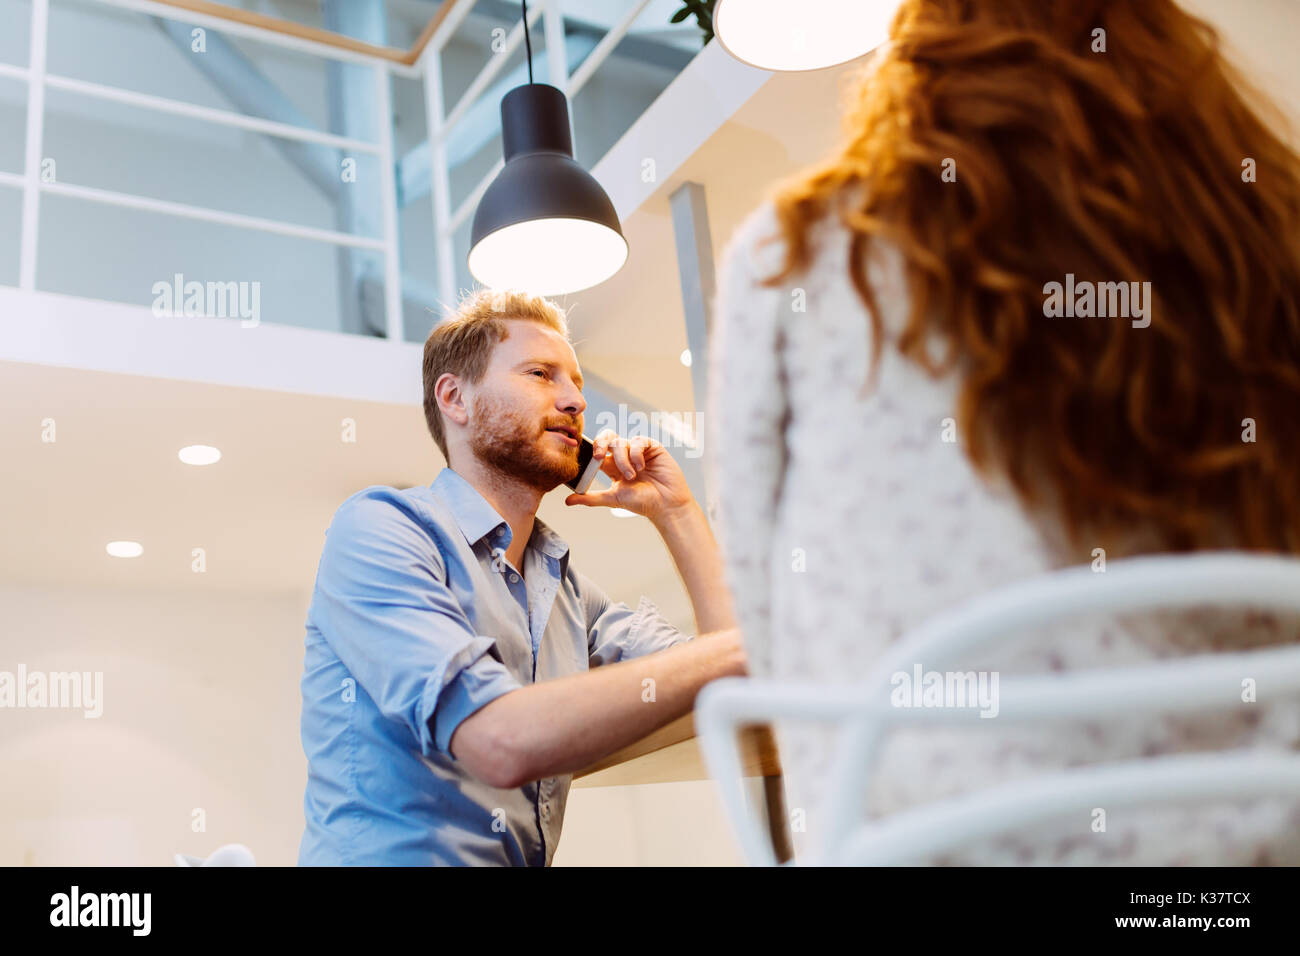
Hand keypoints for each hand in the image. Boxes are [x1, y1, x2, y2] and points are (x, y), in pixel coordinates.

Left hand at [563, 429, 693, 521]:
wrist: (666, 504)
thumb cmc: (642, 503)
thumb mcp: (612, 499)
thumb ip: (590, 498)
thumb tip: (567, 501)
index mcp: (612, 466)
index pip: (597, 450)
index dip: (592, 450)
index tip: (592, 461)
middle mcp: (624, 456)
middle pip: (606, 437)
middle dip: (601, 443)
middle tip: (600, 457)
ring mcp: (637, 450)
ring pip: (620, 442)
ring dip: (622, 460)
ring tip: (632, 476)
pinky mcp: (651, 447)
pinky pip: (637, 441)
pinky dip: (635, 454)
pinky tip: (641, 467)